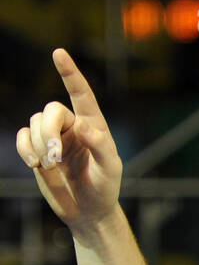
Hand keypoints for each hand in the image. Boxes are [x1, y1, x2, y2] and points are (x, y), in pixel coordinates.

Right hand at [15, 48, 122, 230]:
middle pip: (50, 111)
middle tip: (54, 157)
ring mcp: (54, 137)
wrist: (89, 211)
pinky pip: (22, 137)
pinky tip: (35, 164)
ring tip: (50, 167)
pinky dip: (24, 148)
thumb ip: (99, 146)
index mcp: (94, 125)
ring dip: (38, 144)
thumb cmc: (105, 188)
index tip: (58, 53)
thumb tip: (82, 126)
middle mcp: (73, 125)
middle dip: (48, 132)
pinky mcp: (38, 150)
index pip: (81, 94)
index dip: (70, 73)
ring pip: (34, 123)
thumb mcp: (110, 170)